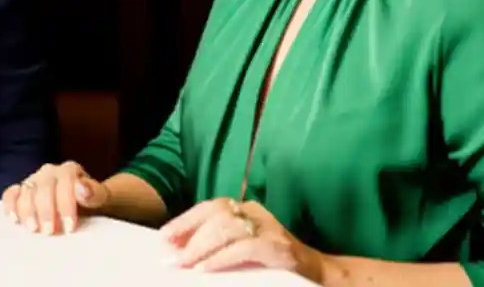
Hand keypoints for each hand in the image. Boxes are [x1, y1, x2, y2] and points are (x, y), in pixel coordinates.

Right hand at [0, 161, 109, 234]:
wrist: (84, 205)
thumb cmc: (91, 203)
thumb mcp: (101, 199)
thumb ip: (94, 193)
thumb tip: (81, 188)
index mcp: (69, 170)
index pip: (65, 181)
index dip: (65, 205)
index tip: (69, 227)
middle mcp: (49, 172)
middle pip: (43, 187)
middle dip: (46, 211)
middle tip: (50, 232)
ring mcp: (34, 180)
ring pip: (26, 191)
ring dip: (27, 211)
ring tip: (34, 229)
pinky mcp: (22, 190)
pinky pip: (11, 193)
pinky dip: (10, 204)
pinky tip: (14, 218)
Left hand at [160, 197, 327, 278]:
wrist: (319, 276)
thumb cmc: (274, 264)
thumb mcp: (243, 248)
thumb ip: (218, 244)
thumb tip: (180, 251)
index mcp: (246, 210)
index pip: (209, 207)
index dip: (185, 221)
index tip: (164, 238)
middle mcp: (257, 213)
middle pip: (216, 214)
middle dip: (189, 235)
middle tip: (171, 257)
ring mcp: (270, 229)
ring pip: (228, 228)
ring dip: (202, 247)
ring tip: (185, 264)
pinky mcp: (280, 248)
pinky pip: (246, 248)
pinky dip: (223, 258)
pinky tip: (207, 269)